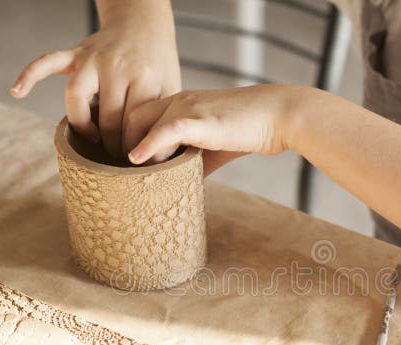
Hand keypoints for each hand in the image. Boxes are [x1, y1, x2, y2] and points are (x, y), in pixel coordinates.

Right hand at [10, 1, 179, 160]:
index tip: (133, 158)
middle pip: (107, 118)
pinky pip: (47, 62)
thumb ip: (161, 117)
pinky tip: (17, 91)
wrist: (143, 24)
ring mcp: (92, 59)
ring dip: (82, 125)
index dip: (131, 147)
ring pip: (75, 97)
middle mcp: (115, 67)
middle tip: (115, 155)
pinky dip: (29, 75)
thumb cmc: (158, 62)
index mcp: (143, 78)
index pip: (132, 125)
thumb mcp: (170, 87)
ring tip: (92, 138)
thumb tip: (157, 156)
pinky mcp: (75, 53)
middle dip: (111, 144)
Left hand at [128, 84, 300, 172]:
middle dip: (122, 143)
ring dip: (134, 149)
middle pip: (131, 116)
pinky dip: (147, 145)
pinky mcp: (199, 120)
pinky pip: (165, 130)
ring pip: (141, 122)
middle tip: (125, 173)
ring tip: (135, 175)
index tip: (125, 164)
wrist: (278, 116)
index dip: (127, 138)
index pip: (139, 114)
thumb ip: (193, 163)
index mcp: (180, 103)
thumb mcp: (215, 148)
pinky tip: (136, 160)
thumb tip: (179, 188)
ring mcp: (187, 107)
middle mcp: (178, 100)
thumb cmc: (250, 131)